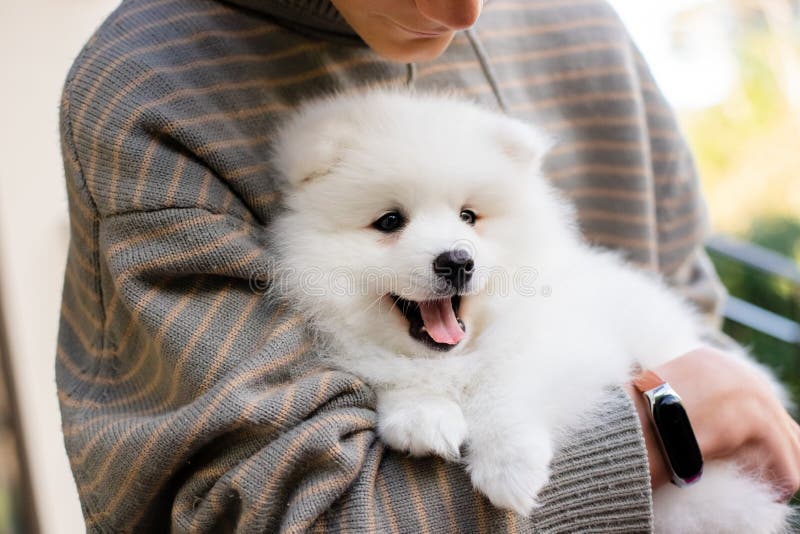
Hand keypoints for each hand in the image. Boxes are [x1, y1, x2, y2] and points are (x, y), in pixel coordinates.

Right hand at [626, 347, 799, 499]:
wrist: (632, 425)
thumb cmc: (636, 419)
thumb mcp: (662, 396)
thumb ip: (687, 400)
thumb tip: (702, 425)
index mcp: (710, 361)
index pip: (751, 393)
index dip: (757, 426)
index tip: (757, 450)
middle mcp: (733, 369)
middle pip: (773, 411)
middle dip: (778, 445)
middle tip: (775, 471)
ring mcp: (746, 391)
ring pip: (785, 434)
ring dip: (786, 462)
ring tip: (782, 485)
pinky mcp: (753, 418)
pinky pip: (784, 455)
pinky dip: (786, 476)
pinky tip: (780, 493)